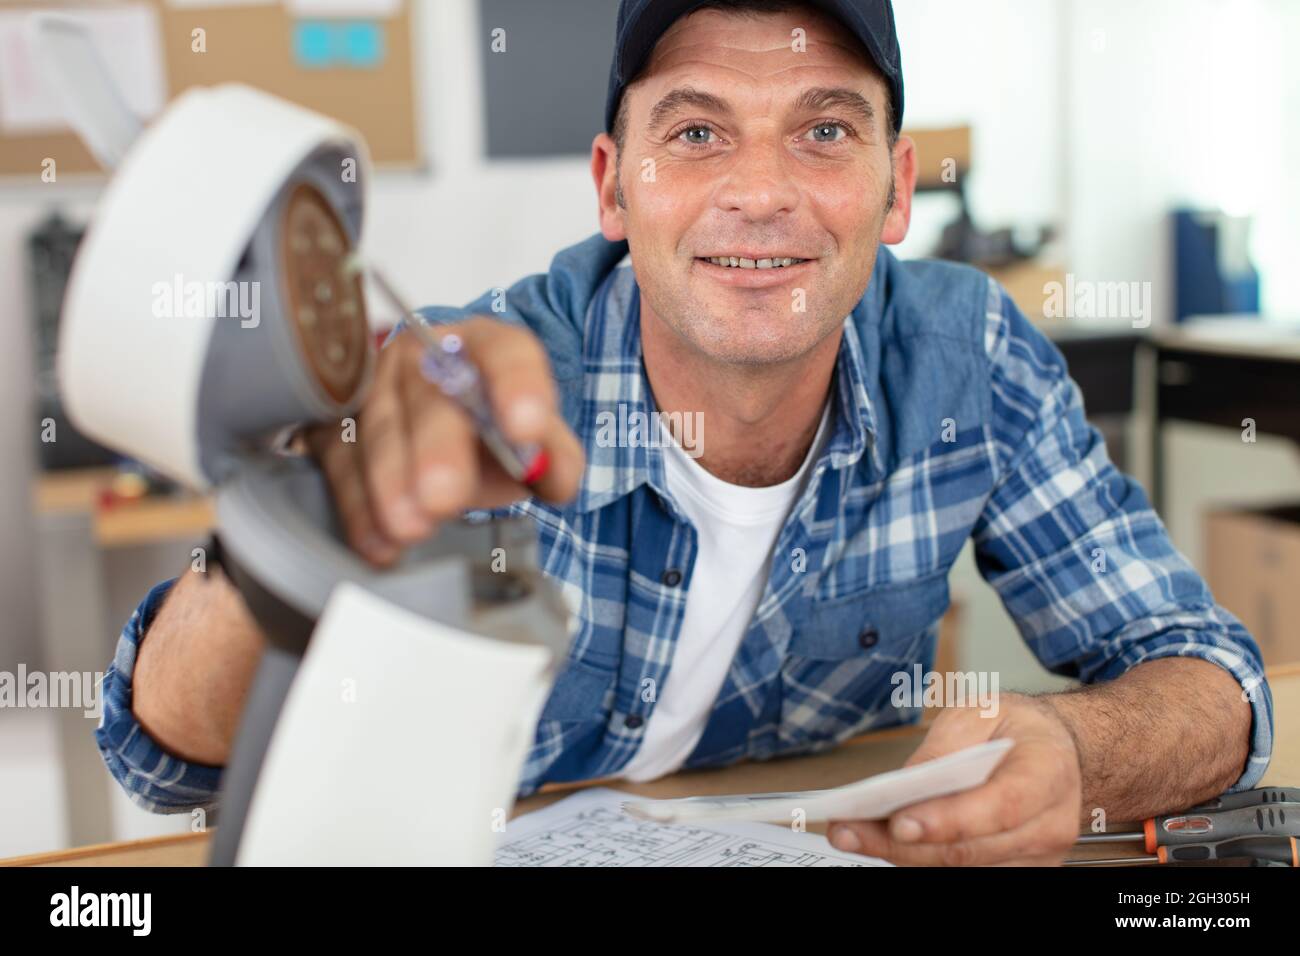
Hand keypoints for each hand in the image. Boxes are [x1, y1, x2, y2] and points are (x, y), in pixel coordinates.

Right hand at [305, 316, 584, 565]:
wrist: (439, 424)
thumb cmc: (487, 426)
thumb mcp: (533, 438)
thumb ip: (555, 456)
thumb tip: (552, 474)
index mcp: (483, 346)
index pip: (505, 353)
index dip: (518, 387)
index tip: (527, 429)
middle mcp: (423, 357)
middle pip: (430, 395)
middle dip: (436, 448)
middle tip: (444, 494)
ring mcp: (373, 387)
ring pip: (377, 429)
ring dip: (390, 482)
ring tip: (410, 527)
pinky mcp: (335, 425)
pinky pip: (341, 463)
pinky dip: (358, 507)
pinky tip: (379, 542)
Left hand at [827, 694, 1081, 865]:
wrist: (1054, 749)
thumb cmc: (1015, 728)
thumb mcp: (980, 711)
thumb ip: (947, 745)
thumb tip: (906, 784)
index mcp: (1047, 774)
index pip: (1002, 807)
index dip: (950, 820)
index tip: (899, 822)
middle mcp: (1049, 826)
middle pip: (972, 850)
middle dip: (905, 844)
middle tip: (850, 830)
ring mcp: (1036, 857)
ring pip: (963, 869)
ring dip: (904, 855)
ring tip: (854, 834)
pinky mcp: (1017, 871)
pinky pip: (964, 873)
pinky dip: (920, 858)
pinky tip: (884, 841)